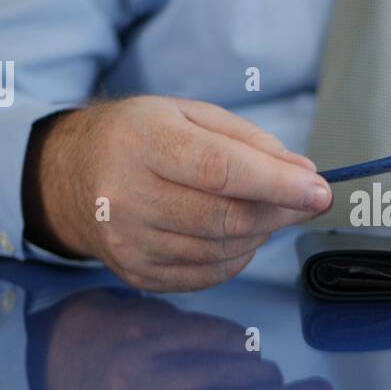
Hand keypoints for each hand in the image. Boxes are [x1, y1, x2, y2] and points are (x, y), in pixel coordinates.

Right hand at [23, 96, 331, 290]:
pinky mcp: (137, 273)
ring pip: (223, 250)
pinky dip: (238, 255)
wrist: (71, 177)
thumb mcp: (190, 115)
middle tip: (308, 199)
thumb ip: (250, 142)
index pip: (220, 171)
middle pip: (227, 218)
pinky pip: (209, 274)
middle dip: (282, 211)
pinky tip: (238, 232)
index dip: (277, 184)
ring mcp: (129, 242)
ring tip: (266, 209)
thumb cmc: (141, 138)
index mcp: (142, 143)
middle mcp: (127, 197)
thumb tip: (304, 174)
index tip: (319, 191)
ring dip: (261, 232)